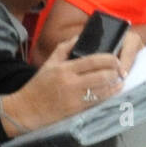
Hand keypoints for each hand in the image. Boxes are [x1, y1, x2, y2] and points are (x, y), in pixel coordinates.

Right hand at [0, 37, 126, 134]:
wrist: (25, 110)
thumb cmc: (37, 86)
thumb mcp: (48, 64)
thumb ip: (65, 48)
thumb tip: (80, 36)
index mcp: (65, 69)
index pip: (95, 60)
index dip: (111, 59)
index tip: (116, 59)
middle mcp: (71, 83)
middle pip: (103, 75)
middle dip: (116, 72)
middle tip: (120, 70)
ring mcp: (74, 98)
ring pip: (104, 89)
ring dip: (115, 84)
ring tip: (118, 80)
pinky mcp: (76, 110)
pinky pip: (97, 101)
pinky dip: (108, 95)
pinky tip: (112, 91)